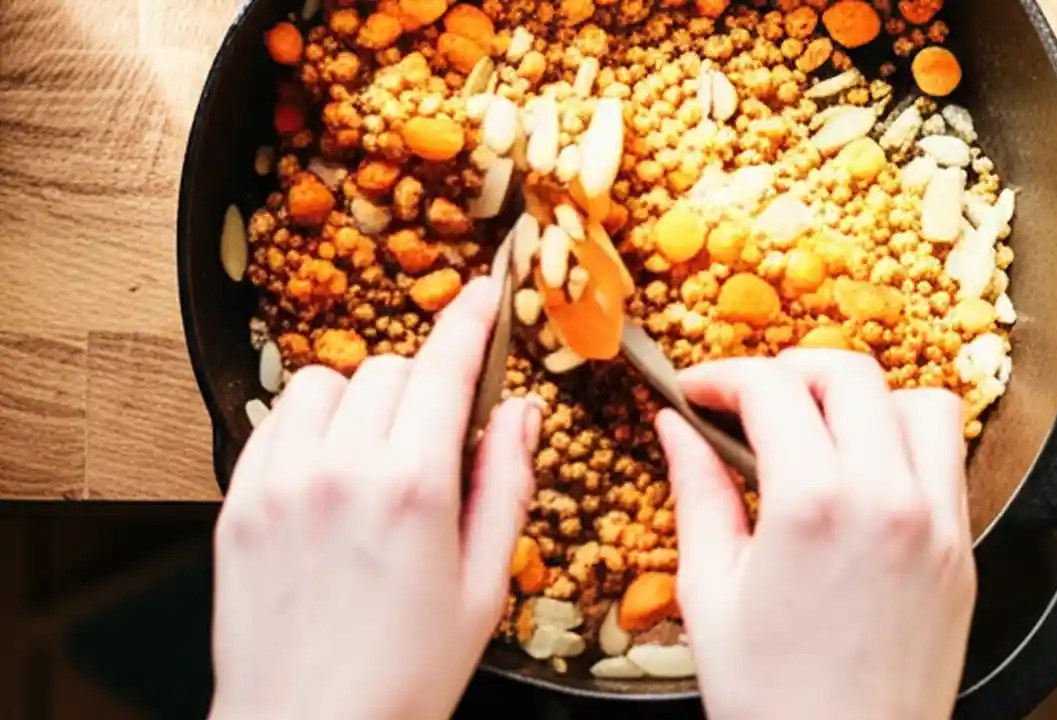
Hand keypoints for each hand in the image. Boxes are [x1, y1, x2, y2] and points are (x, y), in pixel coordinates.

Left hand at [210, 279, 538, 719]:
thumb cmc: (407, 675)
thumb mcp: (484, 587)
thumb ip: (506, 485)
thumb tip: (520, 413)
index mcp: (413, 488)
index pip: (444, 366)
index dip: (471, 319)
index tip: (485, 291)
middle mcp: (340, 469)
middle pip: (389, 369)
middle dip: (422, 389)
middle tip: (434, 444)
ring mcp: (280, 482)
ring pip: (327, 383)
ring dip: (360, 402)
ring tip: (374, 458)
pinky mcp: (238, 501)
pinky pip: (276, 420)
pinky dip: (309, 427)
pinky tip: (328, 474)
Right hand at [658, 350, 975, 719]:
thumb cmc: (770, 698)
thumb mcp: (708, 591)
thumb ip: (697, 492)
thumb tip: (677, 429)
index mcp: (813, 503)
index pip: (772, 388)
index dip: (723, 375)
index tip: (698, 392)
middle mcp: (887, 497)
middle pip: (850, 373)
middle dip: (790, 370)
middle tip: (752, 401)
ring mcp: (937, 523)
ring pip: (919, 401)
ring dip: (865, 397)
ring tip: (820, 431)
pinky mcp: (963, 551)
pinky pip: (948, 459)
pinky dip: (907, 441)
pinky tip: (864, 474)